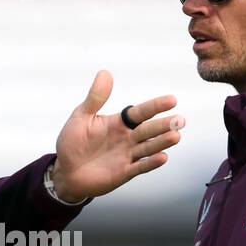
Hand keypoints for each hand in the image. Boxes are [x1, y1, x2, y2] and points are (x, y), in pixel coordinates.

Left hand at [51, 71, 181, 202]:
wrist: (65, 171)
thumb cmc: (73, 142)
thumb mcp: (81, 116)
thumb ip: (95, 97)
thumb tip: (105, 73)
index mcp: (119, 123)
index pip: (141, 113)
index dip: (155, 107)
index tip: (172, 100)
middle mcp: (127, 138)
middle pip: (148, 130)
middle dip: (164, 125)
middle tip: (180, 120)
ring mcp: (127, 156)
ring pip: (148, 148)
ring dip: (161, 142)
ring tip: (175, 136)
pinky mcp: (123, 173)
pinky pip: (139, 167)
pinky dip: (150, 163)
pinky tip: (163, 157)